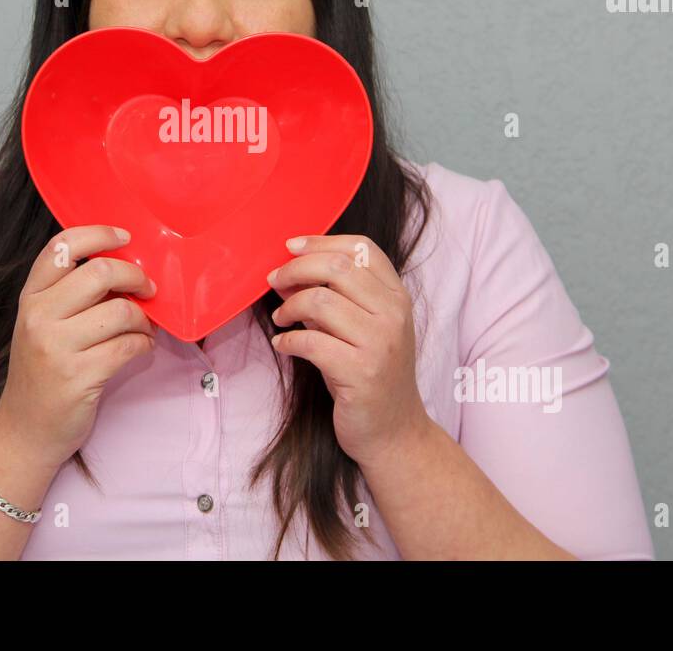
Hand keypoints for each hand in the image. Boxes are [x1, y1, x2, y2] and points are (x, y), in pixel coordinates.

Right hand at [0, 225, 157, 473]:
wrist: (25, 431)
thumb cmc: (42, 373)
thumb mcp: (41, 326)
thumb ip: (70, 296)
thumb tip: (124, 269)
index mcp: (30, 298)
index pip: (62, 247)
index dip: (98, 234)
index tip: (124, 238)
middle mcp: (38, 317)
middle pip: (100, 273)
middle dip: (135, 277)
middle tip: (147, 288)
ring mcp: (56, 348)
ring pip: (120, 311)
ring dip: (142, 318)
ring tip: (142, 327)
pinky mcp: (78, 376)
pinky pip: (128, 346)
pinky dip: (143, 344)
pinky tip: (139, 348)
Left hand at [266, 233, 428, 466]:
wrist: (393, 432)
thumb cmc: (371, 376)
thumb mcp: (364, 329)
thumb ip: (337, 298)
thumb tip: (290, 272)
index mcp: (397, 297)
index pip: (362, 249)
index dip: (322, 241)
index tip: (291, 247)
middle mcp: (394, 315)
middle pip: (337, 268)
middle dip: (296, 269)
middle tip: (274, 281)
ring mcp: (381, 343)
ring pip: (320, 302)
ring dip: (289, 307)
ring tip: (280, 320)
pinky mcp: (361, 372)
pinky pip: (311, 342)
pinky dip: (288, 341)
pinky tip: (283, 346)